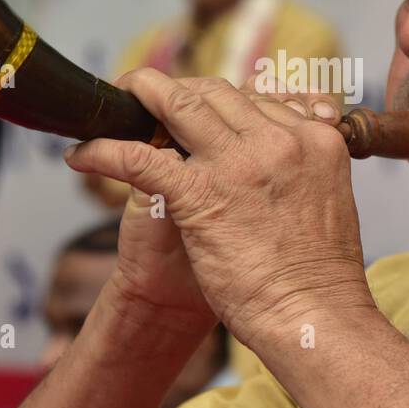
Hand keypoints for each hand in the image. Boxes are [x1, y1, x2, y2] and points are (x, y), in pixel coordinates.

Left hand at [64, 70, 372, 345]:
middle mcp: (279, 140)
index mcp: (316, 140)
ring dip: (141, 93)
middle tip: (148, 95)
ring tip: (118, 98)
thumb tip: (273, 159)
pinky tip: (82, 157)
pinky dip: (103, 151)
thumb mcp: (326, 203)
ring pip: (179, 104)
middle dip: (177, 90)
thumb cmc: (317, 274)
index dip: (219, 100)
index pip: (257, 98)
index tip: (197, 106)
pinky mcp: (199, 193)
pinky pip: (139, 157)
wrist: (311, 318)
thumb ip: (300, 170)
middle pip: (217, 92)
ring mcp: (238, 163)